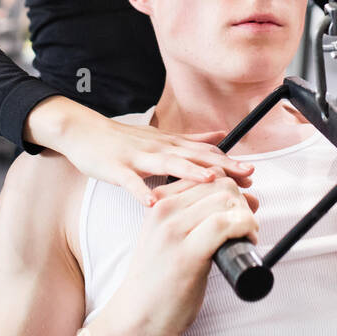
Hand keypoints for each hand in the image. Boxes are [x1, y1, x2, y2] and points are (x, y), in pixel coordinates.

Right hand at [39, 102, 254, 205]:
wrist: (84, 131)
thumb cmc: (123, 139)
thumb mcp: (162, 136)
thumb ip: (192, 139)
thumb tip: (221, 135)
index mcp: (170, 145)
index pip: (205, 153)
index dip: (229, 162)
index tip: (252, 173)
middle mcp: (159, 148)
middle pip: (194, 157)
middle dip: (221, 166)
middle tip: (246, 175)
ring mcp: (138, 157)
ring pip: (167, 164)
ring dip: (189, 172)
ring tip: (210, 181)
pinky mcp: (116, 168)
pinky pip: (129, 182)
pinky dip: (140, 191)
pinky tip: (151, 203)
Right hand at [103, 176, 259, 335]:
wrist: (135, 315)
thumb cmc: (158, 280)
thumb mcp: (169, 237)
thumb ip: (196, 216)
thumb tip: (242, 200)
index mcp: (158, 203)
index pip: (207, 175)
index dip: (233, 189)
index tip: (242, 207)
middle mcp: (163, 210)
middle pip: (219, 184)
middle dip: (242, 202)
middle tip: (246, 226)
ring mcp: (173, 230)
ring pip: (224, 200)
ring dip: (246, 216)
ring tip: (246, 236)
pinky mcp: (186, 253)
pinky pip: (224, 224)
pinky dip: (245, 227)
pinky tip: (246, 240)